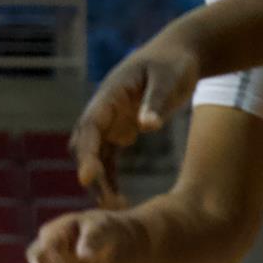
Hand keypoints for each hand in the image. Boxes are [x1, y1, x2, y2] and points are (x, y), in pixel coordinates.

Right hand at [72, 31, 200, 206]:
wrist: (178, 54)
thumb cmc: (174, 64)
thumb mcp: (170, 79)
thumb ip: (156, 101)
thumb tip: (146, 126)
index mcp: (109, 96)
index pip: (90, 126)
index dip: (86, 152)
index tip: (87, 177)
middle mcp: (102, 110)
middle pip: (85, 145)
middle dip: (91, 173)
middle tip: (107, 202)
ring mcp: (108, 121)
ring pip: (93, 155)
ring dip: (99, 180)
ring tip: (116, 207)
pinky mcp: (119, 130)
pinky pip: (107, 158)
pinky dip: (109, 178)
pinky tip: (119, 200)